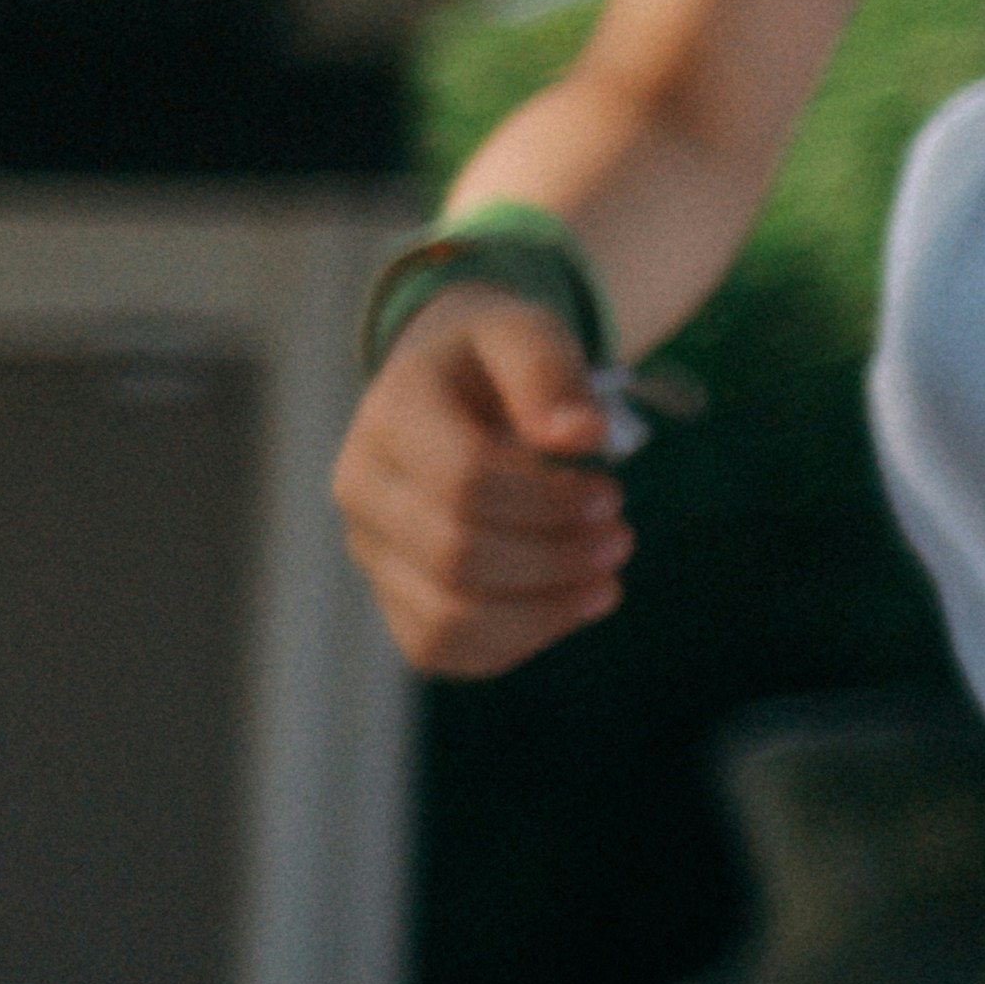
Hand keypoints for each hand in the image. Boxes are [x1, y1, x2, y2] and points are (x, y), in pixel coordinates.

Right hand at [332, 292, 627, 676]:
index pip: (464, 482)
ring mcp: (370, 549)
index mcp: (391, 418)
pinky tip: (569, 607)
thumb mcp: (526, 334)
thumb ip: (548, 372)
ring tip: (606, 582)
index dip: (549, 501)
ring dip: (541, 613)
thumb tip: (581, 434)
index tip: (612, 492)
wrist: (451, 385)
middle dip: (555, 558)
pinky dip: (514, 642)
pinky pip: (439, 649)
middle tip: (621, 537)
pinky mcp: (391, 593)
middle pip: (454, 557)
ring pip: (443, 620)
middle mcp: (363, 490)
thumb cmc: (495, 361)